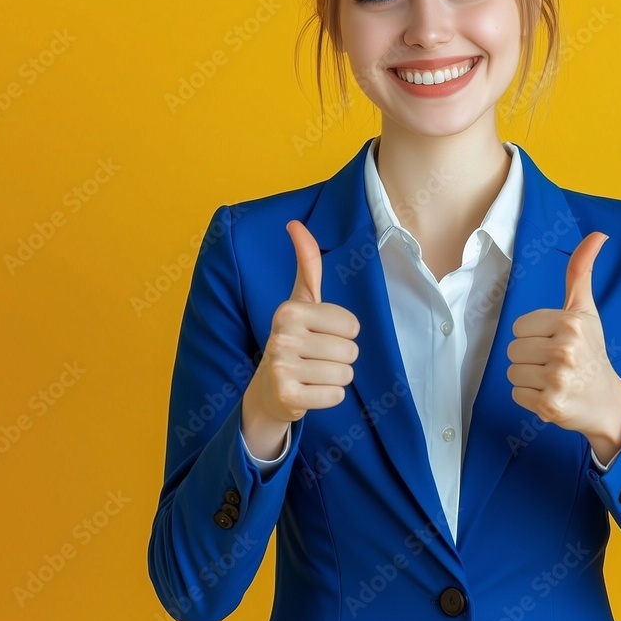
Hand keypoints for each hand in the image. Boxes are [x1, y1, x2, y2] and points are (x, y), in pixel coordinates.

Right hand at [242, 220, 360, 453]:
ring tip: (314, 373)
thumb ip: (307, 263)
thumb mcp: (301, 300)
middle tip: (317, 358)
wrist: (269, 388)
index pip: (351, 324)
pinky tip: (310, 391)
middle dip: (341, 358)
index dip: (344, 332)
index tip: (322, 334)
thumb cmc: (295, 337)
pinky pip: (335, 396)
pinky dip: (328, 397)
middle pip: (350, 351)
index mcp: (289, 310)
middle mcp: (281, 336)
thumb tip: (296, 224)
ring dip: (335, 377)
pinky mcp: (287, 397)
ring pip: (345, 375)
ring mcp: (281, 368)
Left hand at [506, 232, 620, 458]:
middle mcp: (566, 350)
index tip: (556, 343)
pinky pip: (517, 394)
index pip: (519, 327)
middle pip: (513, 349)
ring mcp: (558, 380)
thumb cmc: (591, 352)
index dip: (534, 336)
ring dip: (528, 378)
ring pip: (513, 372)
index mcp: (571, 323)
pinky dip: (530, 398)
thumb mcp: (586, 311)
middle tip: (555, 364)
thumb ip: (581, 272)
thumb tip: (598, 235)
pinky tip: (552, 395)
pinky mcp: (551, 405)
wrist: (608, 402)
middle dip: (530, 357)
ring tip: (553, 379)